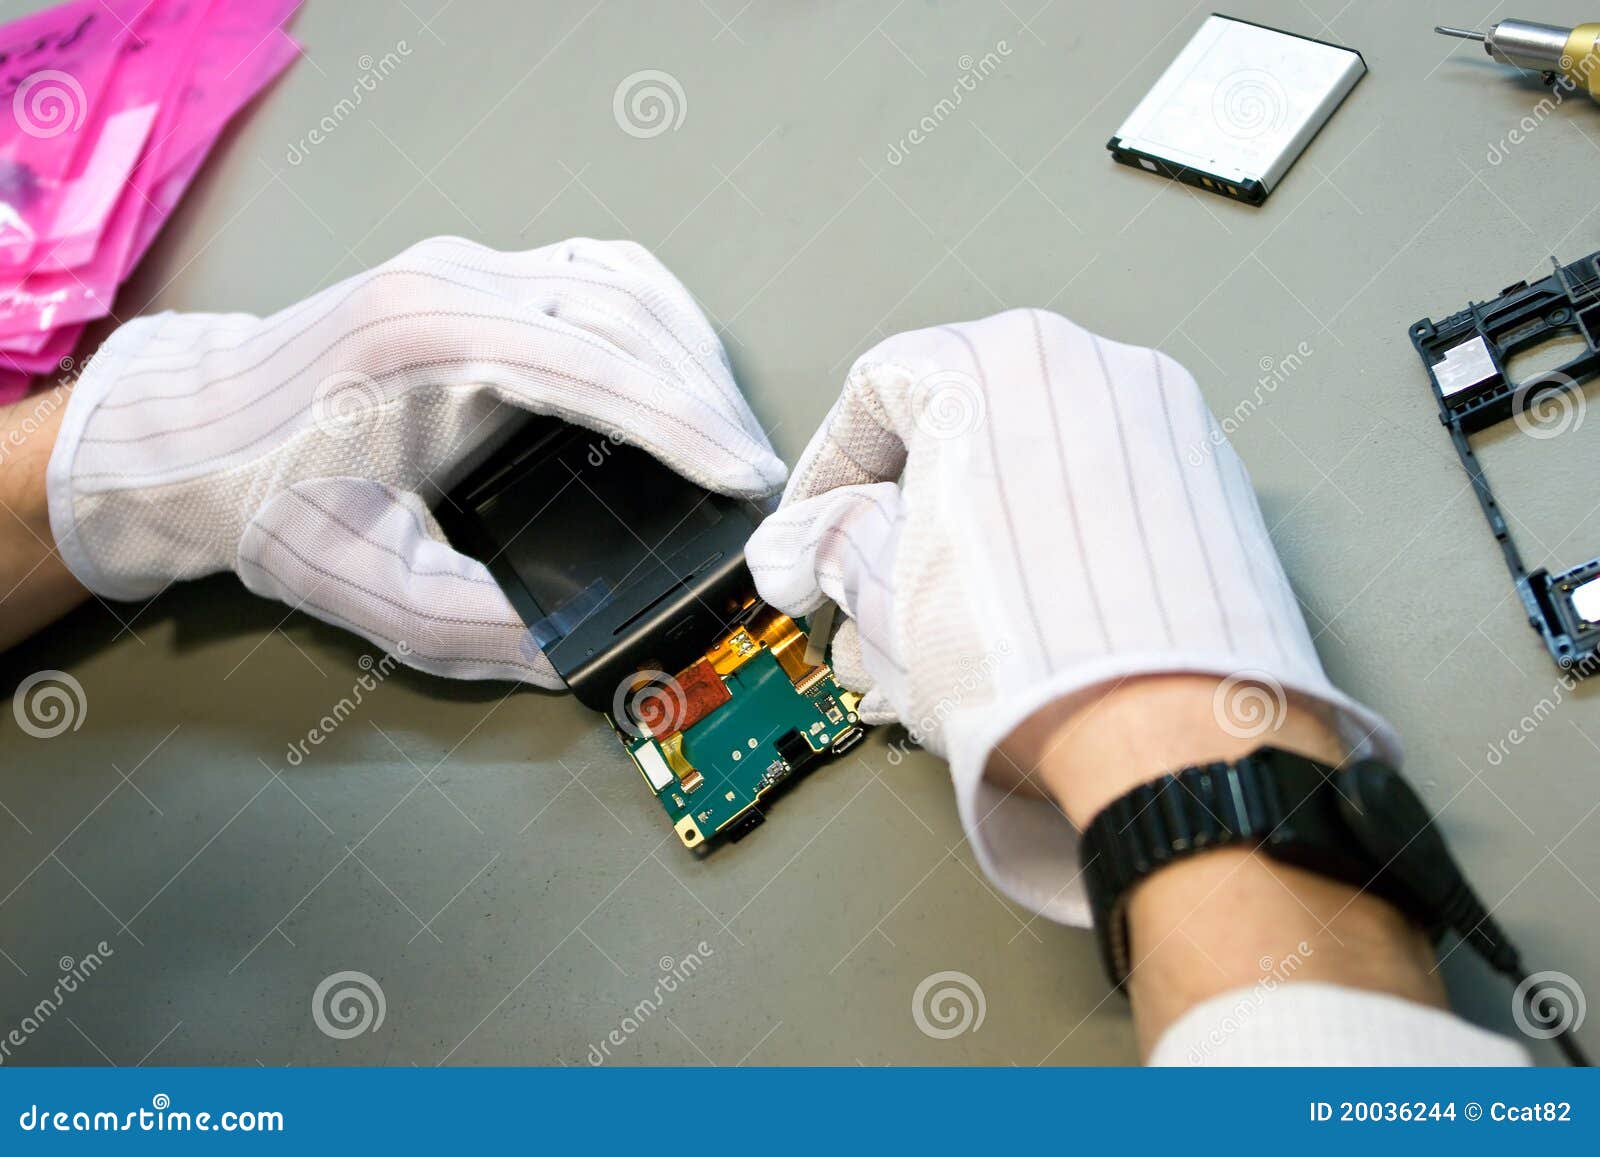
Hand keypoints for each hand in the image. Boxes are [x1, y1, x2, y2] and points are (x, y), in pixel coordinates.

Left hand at [46, 236, 784, 683]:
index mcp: (428, 344)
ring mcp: (463, 265)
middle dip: (706, 394)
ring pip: (619, 279)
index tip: (750, 477)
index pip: (599, 364)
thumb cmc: (268, 507)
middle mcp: (452, 282)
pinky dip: (652, 317)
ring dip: (689, 350)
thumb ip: (481, 625)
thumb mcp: (368, 586)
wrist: (190, 440)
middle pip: (625, 311)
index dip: (689, 423)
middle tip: (755, 470)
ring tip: (730, 426)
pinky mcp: (471, 274)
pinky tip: (676, 364)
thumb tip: (584, 650)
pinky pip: (591, 271)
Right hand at [745, 308, 1394, 924]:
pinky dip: (1065, 529)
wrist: (1172, 739)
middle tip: (881, 568)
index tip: (815, 526)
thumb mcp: (880, 594)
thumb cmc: (1025, 663)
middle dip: (913, 494)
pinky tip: (1044, 605)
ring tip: (962, 605)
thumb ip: (832, 541)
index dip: (829, 467)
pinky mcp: (1220, 481)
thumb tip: (813, 543)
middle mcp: (1088, 366)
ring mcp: (1165, 419)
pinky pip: (1114, 487)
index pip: (879, 388)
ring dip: (989, 516)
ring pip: (1044, 451)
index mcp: (990, 365)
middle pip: (968, 412)